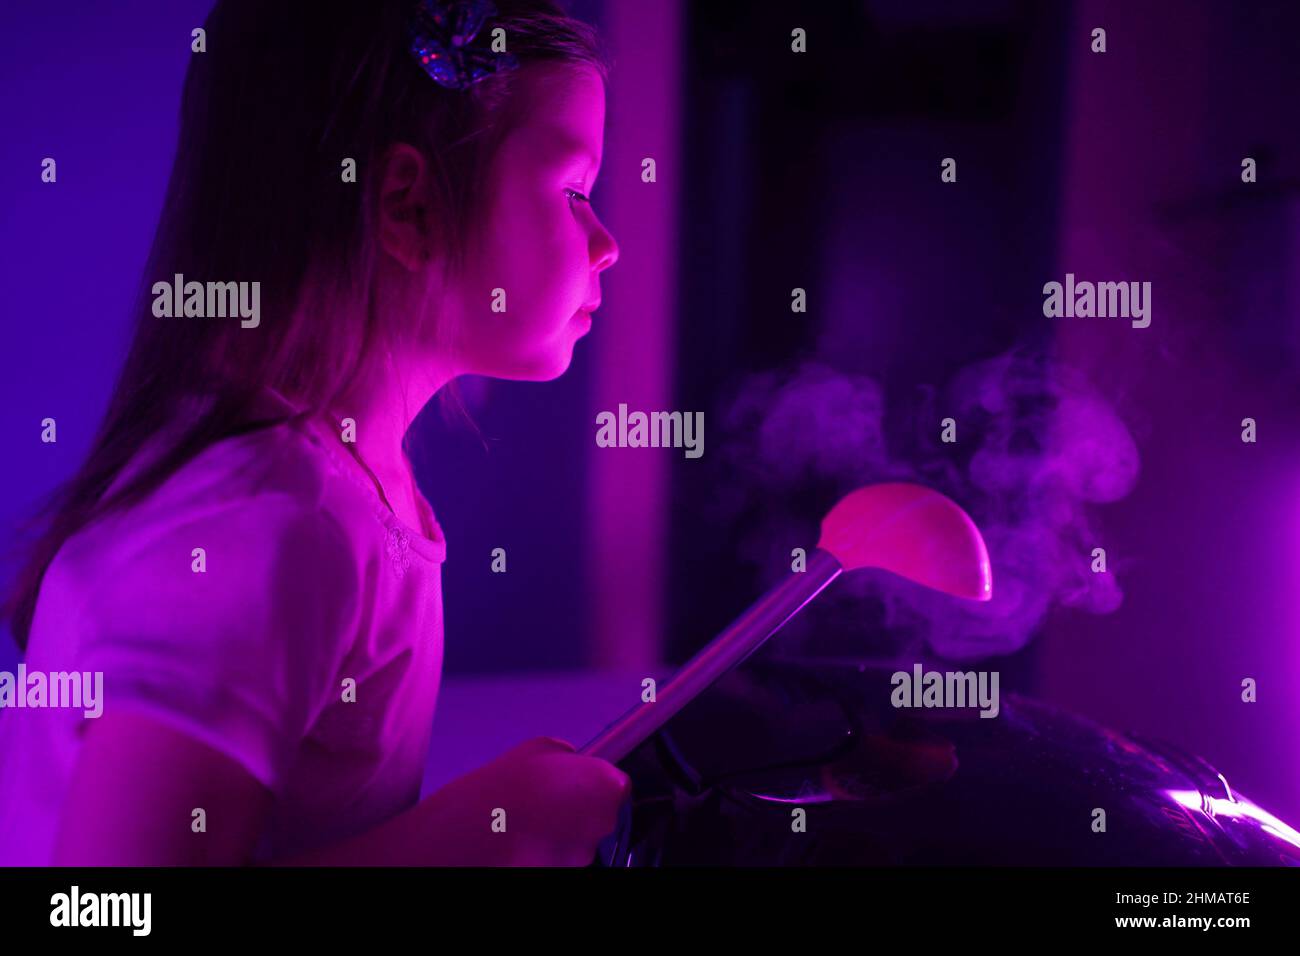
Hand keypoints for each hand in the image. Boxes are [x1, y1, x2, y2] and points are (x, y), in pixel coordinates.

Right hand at [422, 736, 631, 865]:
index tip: (577, 781)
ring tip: (532, 817)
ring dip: (565, 828)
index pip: (618, 785)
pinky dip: (550, 847)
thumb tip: (572, 762)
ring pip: (582, 836)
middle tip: (550, 797)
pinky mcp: (568, 871)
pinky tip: (527, 836)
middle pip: (603, 812)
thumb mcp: (543, 748)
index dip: (597, 782)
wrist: (484, 825)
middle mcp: (606, 822)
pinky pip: (563, 854)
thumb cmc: (514, 782)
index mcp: (609, 786)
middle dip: (582, 806)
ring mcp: (587, 851)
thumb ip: (568, 756)